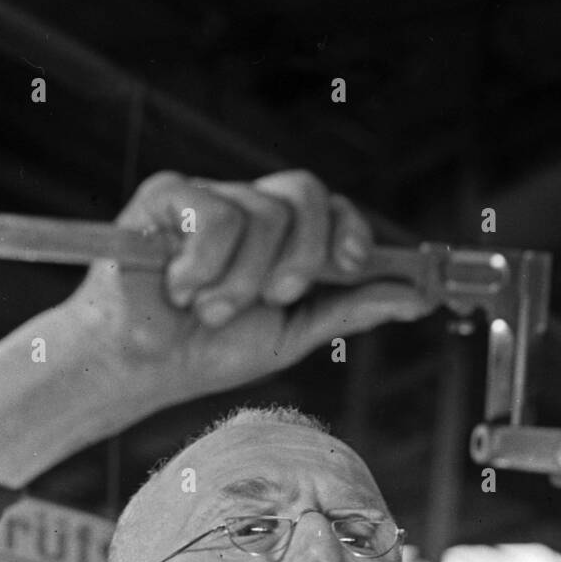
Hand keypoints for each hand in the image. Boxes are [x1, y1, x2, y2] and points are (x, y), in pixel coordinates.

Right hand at [63, 169, 434, 416]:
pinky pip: (215, 217)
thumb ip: (351, 310)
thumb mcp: (292, 336)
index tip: (349, 268)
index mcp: (279, 237)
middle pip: (307, 193)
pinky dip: (205, 268)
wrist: (141, 368)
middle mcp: (247, 208)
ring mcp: (207, 197)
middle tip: (273, 298)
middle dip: (303, 257)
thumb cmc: (207, 352)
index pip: (331, 207)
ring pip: (263, 214)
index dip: (349, 232)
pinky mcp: (167, 196)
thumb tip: (419, 298)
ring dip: (241, 283)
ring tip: (208, 308)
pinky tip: (179, 289)